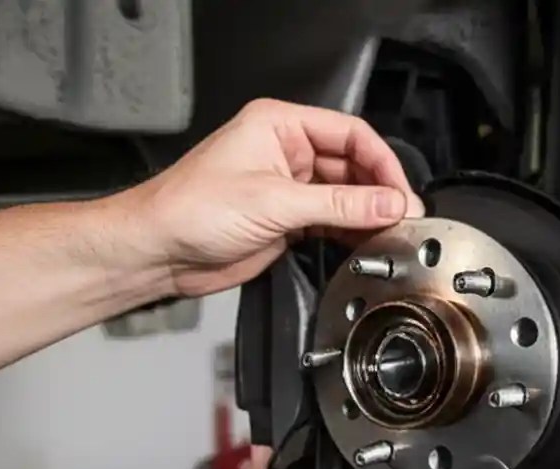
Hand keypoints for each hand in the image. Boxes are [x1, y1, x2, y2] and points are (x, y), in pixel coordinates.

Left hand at [113, 98, 424, 297]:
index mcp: (279, 126)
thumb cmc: (189, 210)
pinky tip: (368, 243)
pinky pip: (332, 222)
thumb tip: (388, 203)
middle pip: (353, 166)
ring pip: (346, 197)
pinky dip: (352, 233)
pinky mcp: (287, 220)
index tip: (401, 191)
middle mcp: (286, 152)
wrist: (156, 252)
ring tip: (391, 234)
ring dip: (368, 215)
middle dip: (379, 192)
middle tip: (403, 218)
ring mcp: (288, 187)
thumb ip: (339, 205)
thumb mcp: (274, 202)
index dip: (381, 162)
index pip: (350, 134)